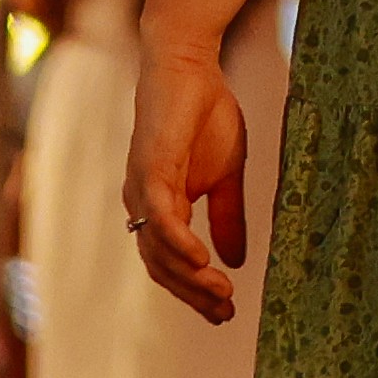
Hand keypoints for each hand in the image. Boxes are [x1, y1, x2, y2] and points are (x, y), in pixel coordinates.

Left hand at [124, 40, 255, 323]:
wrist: (192, 64)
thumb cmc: (206, 113)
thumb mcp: (226, 174)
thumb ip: (226, 216)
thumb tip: (235, 261)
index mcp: (158, 208)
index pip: (170, 264)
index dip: (195, 292)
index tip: (226, 313)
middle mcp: (142, 205)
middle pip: (161, 267)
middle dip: (194, 294)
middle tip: (226, 313)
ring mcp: (142, 188)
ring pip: (159, 249)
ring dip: (190, 277)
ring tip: (222, 293)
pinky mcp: (150, 168)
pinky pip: (160, 217)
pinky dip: (179, 243)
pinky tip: (202, 262)